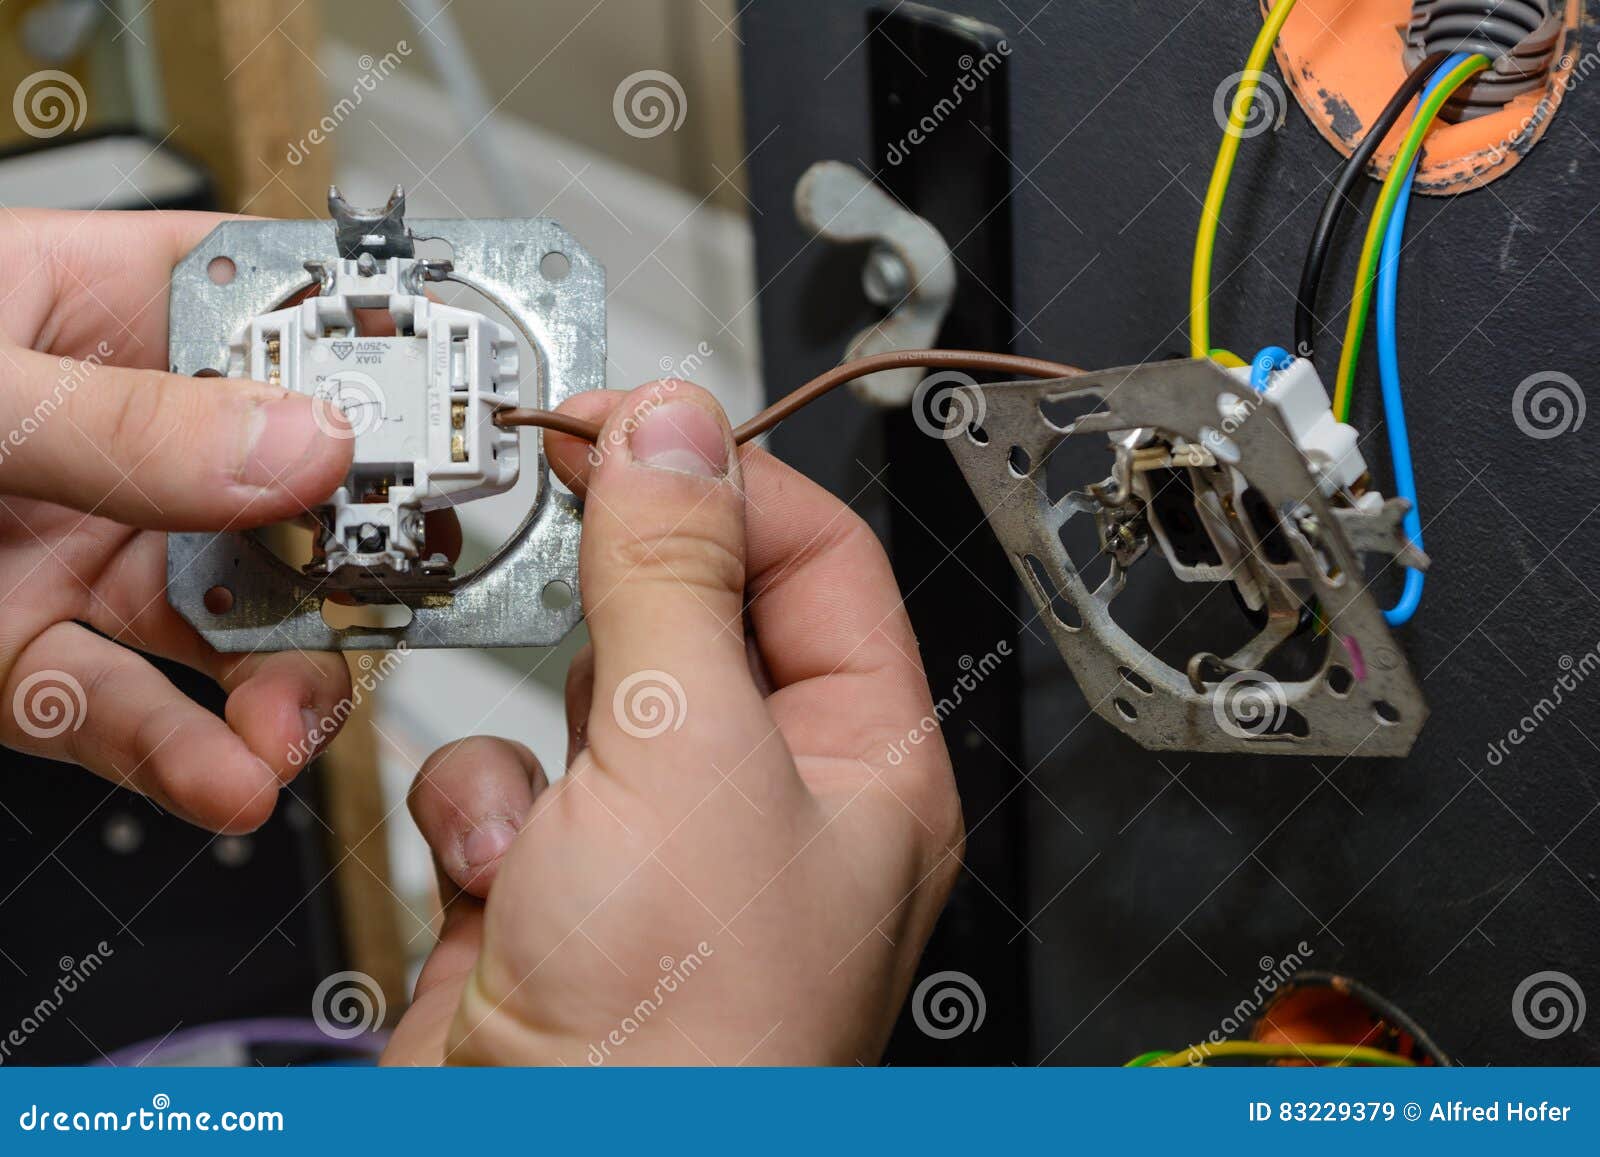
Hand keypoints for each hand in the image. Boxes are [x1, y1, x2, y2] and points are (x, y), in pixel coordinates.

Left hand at [0, 209, 355, 831]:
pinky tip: (222, 777)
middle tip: (407, 595)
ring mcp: (79, 553)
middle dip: (360, 556)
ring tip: (297, 718)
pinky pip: (131, 713)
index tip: (475, 413)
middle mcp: (119, 438)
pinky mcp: (30, 662)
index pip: (295, 314)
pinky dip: (180, 757)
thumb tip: (299, 446)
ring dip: (280, 682)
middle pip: (298, 490)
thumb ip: (124, 425)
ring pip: (230, 621)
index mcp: (103, 310)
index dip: (398, 359)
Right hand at [385, 382, 963, 1064]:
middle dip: (611, 607)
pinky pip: (506, 782)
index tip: (625, 419)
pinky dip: (479, 813)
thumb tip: (676, 428)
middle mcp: (773, 799)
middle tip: (549, 544)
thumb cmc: (682, 1042)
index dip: (722, 473)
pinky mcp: (560, 888)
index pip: (816, 559)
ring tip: (544, 805)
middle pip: (691, 617)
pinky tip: (497, 878)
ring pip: (581, 695)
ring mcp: (660, 847)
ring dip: (535, 736)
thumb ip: (674, 575)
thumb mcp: (686, 757)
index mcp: (865, 763)